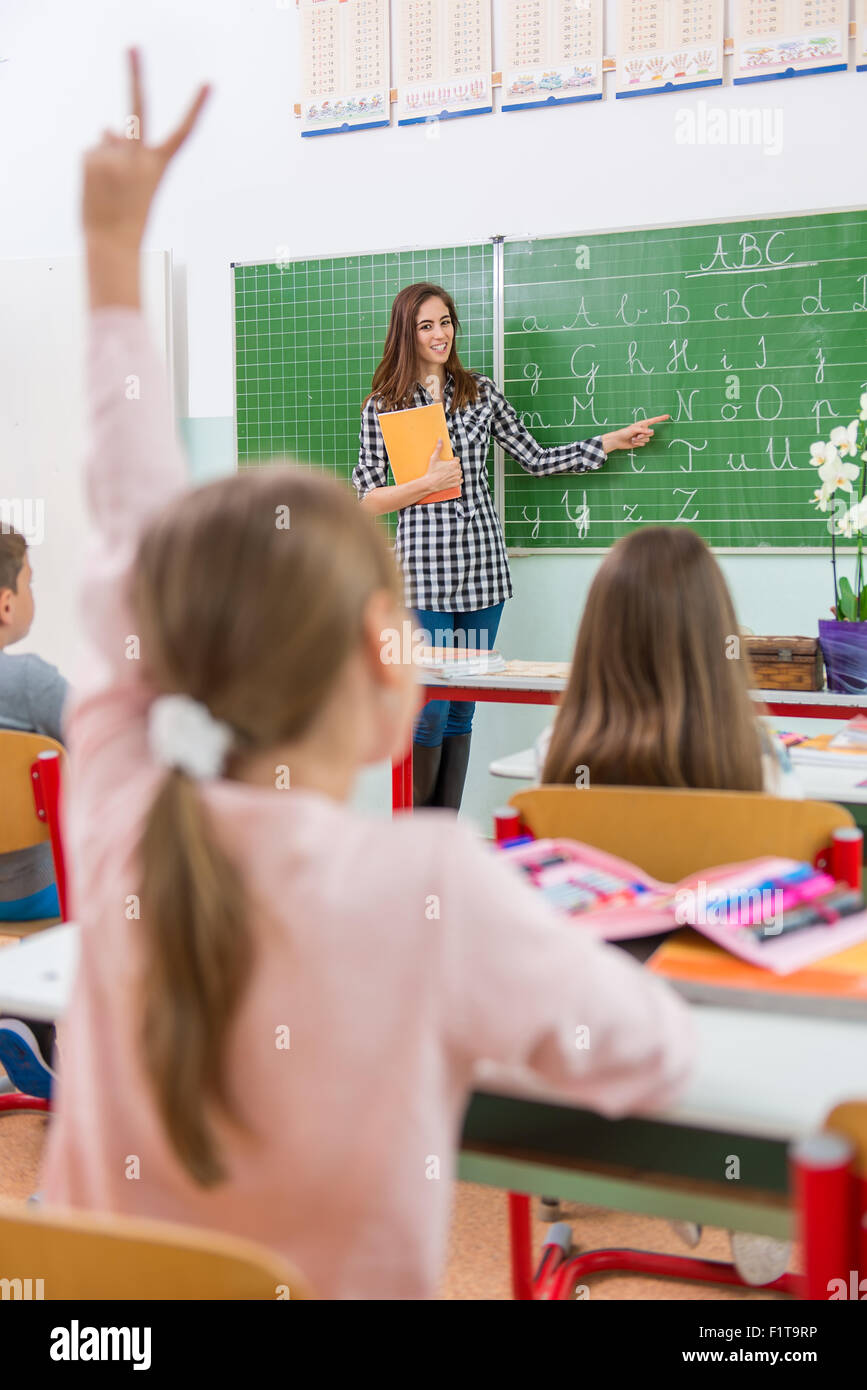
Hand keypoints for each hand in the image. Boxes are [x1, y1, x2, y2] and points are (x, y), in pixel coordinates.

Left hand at [83, 49, 209, 252]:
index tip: (208, 83)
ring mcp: (115, 156)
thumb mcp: (136, 186)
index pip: (182, 133)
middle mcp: (139, 157)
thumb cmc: (129, 220)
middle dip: (135, 73)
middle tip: (133, 46)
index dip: (196, 107)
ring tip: (108, 189)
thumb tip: (106, 126)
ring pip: (107, 142)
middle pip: (138, 109)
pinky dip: (92, 166)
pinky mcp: (93, 158)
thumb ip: (125, 153)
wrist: (111, 245)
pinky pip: (91, 152)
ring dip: (105, 160)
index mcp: (158, 166)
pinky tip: (97, 188)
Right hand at [424, 439, 461, 492]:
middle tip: (446, 469)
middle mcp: (457, 470)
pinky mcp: (456, 484)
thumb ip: (438, 448)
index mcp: (454, 463)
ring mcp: (457, 477)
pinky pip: (460, 480)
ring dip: (455, 473)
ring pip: (459, 473)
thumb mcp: (434, 458)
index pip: (457, 460)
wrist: (430, 483)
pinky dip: (456, 480)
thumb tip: (440, 439)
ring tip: (447, 474)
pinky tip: (450, 479)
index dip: (452, 461)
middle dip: (454, 467)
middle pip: (458, 466)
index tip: (447, 464)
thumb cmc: (432, 471)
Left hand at [601, 415, 669, 453]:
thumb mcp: (634, 429)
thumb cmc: (625, 432)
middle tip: (636, 435)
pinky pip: (644, 444)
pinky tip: (633, 442)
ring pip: (648, 439)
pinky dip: (638, 443)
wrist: (618, 440)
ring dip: (640, 440)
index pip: (654, 420)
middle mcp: (643, 429)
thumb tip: (652, 432)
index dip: (661, 418)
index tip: (668, 416)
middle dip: (644, 435)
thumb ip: (643, 430)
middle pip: (651, 433)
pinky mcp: (640, 442)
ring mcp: (642, 436)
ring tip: (633, 438)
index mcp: (643, 424)